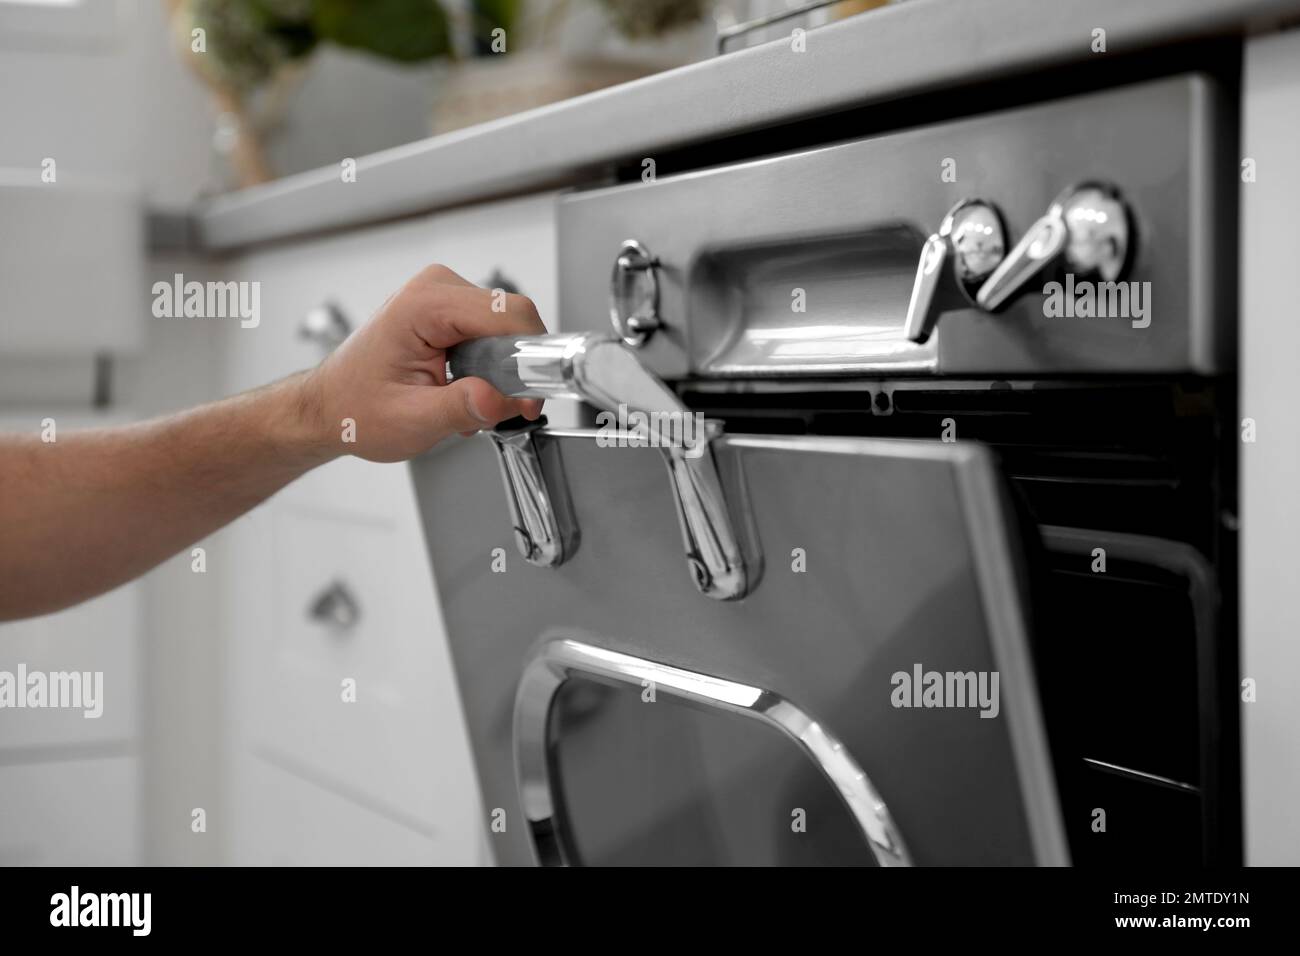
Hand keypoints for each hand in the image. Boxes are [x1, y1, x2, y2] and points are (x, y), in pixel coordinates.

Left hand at [301, 264, 545, 462]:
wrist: (330, 407)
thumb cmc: (355, 408)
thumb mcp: (409, 420)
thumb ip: (460, 409)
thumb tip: (503, 400)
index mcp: (424, 305)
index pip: (508, 314)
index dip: (528, 358)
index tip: (528, 398)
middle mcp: (436, 289)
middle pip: (513, 319)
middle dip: (514, 369)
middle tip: (496, 407)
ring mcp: (443, 296)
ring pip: (507, 328)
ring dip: (501, 371)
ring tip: (469, 399)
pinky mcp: (450, 310)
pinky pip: (493, 333)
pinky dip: (490, 366)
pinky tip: (465, 387)